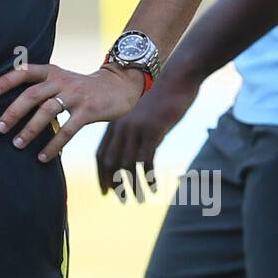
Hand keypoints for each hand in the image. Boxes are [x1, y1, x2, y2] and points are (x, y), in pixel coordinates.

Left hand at [0, 61, 143, 161]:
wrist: (118, 85)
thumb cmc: (82, 87)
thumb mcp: (61, 79)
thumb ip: (42, 87)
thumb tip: (12, 108)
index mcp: (51, 72)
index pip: (25, 72)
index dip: (7, 80)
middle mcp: (61, 80)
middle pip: (32, 94)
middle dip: (13, 112)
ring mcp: (75, 95)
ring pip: (47, 112)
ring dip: (30, 129)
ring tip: (17, 144)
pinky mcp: (88, 110)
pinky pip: (67, 129)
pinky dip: (53, 144)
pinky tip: (43, 156)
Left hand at [96, 67, 200, 199]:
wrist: (176, 78)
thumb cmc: (160, 96)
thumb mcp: (139, 113)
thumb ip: (131, 130)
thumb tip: (129, 152)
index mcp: (115, 123)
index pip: (101, 154)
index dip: (101, 174)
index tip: (104, 191)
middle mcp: (121, 127)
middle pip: (110, 162)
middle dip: (113, 183)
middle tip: (119, 199)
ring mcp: (136, 129)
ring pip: (128, 165)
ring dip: (132, 185)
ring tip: (139, 198)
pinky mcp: (152, 131)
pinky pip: (146, 161)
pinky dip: (149, 178)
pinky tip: (154, 188)